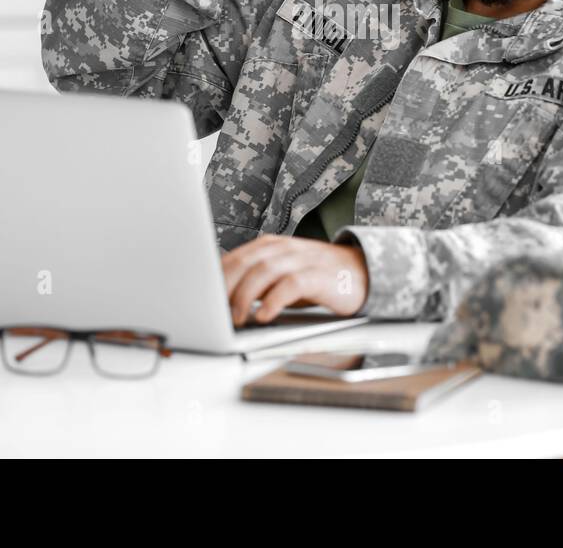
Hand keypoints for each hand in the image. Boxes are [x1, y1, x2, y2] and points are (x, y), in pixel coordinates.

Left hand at [221, 236, 368, 324]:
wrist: (362, 273)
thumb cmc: (316, 278)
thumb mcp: (282, 274)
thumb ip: (256, 279)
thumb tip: (219, 295)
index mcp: (270, 246)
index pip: (235, 258)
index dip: (215, 278)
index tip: (200, 298)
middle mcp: (284, 248)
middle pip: (245, 263)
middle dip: (225, 287)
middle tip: (213, 311)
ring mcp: (302, 260)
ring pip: (265, 271)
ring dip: (246, 295)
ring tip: (236, 318)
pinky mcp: (319, 276)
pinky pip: (292, 285)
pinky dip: (274, 300)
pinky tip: (264, 316)